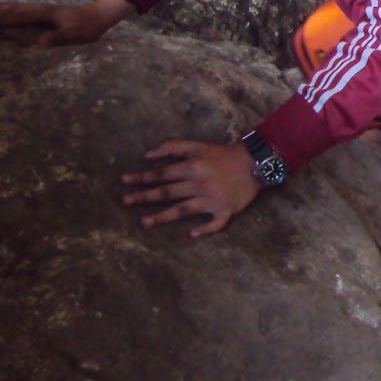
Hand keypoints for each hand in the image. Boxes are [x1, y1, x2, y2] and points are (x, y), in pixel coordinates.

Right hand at [0, 0, 134, 45]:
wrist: (98, 15)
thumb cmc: (86, 27)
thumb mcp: (73, 35)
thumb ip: (57, 37)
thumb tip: (38, 42)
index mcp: (45, 14)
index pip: (21, 16)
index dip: (5, 19)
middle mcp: (41, 8)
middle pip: (14, 8)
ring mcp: (43, 9)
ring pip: (17, 6)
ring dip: (0, 7)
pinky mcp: (45, 11)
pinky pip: (23, 8)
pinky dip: (11, 7)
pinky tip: (6, 9)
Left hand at [121, 140, 260, 237]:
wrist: (256, 163)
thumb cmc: (224, 155)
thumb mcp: (199, 145)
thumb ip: (173, 147)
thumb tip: (147, 155)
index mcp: (194, 166)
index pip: (163, 174)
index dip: (143, 177)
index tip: (124, 181)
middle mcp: (201, 183)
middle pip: (168, 192)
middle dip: (145, 197)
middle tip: (125, 201)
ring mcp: (213, 199)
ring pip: (183, 209)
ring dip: (163, 217)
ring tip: (144, 223)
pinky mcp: (226, 210)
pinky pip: (214, 223)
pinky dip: (204, 229)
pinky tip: (191, 234)